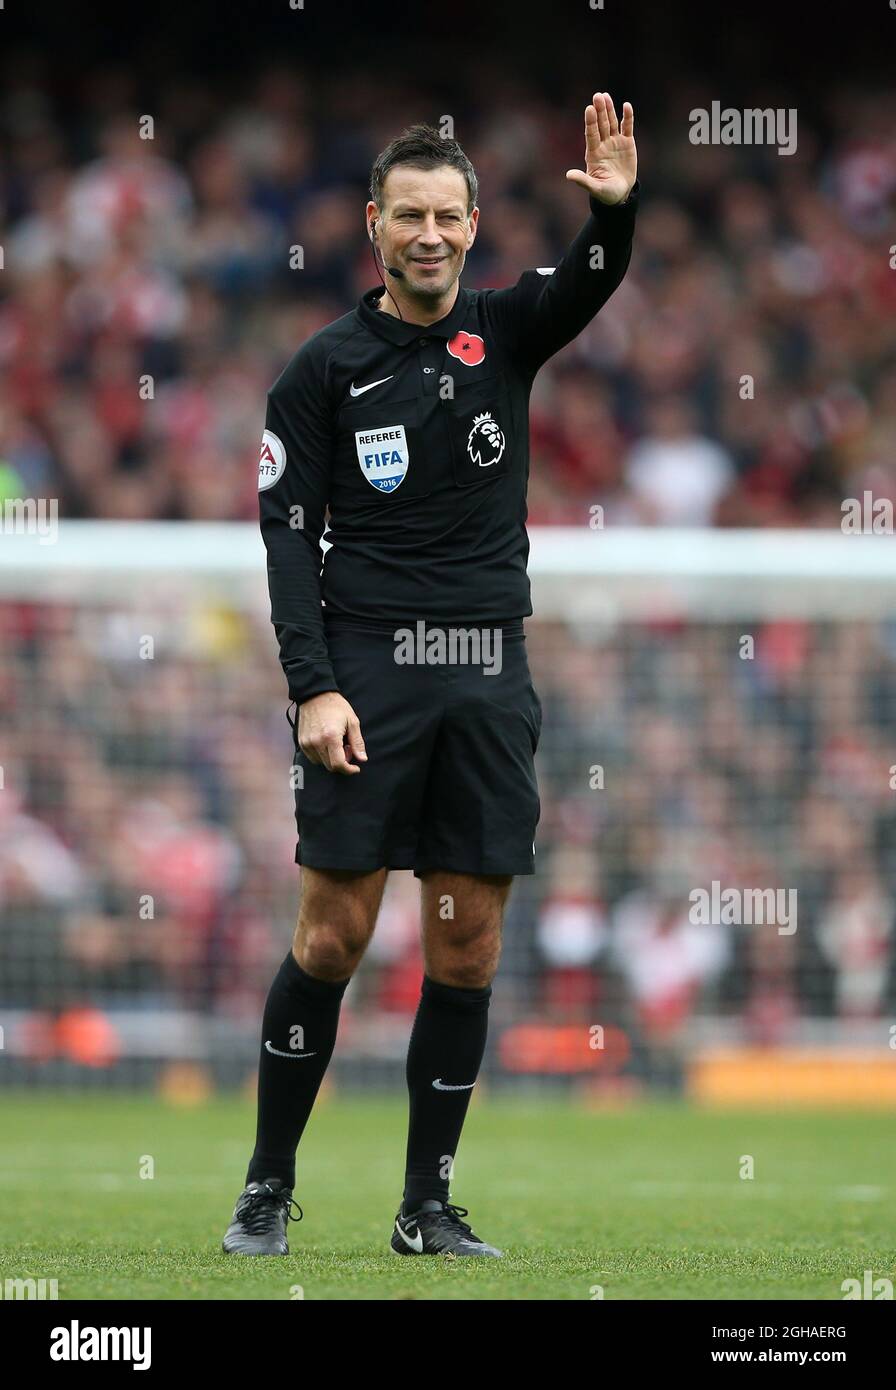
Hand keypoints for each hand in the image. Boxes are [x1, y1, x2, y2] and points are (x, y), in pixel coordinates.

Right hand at [298, 691, 366, 774]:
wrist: (315, 694)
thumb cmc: (336, 706)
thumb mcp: (352, 721)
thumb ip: (357, 742)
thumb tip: (362, 759)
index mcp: (331, 737)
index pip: (338, 764)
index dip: (348, 770)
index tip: (355, 768)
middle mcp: (316, 742)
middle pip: (330, 766)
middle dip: (342, 762)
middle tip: (347, 749)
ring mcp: (307, 743)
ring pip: (321, 763)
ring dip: (331, 759)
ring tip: (336, 744)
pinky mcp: (301, 742)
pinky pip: (313, 757)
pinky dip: (322, 755)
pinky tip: (327, 743)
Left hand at [566, 91, 636, 205]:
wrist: (620, 194)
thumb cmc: (605, 193)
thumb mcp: (595, 188)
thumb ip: (583, 180)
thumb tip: (568, 175)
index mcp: (593, 154)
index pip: (591, 134)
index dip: (590, 122)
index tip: (589, 109)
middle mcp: (603, 145)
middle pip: (601, 125)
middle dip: (599, 111)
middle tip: (597, 96)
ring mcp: (615, 142)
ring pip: (612, 122)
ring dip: (609, 110)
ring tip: (605, 97)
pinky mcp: (627, 143)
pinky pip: (627, 127)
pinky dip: (627, 117)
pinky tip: (626, 106)